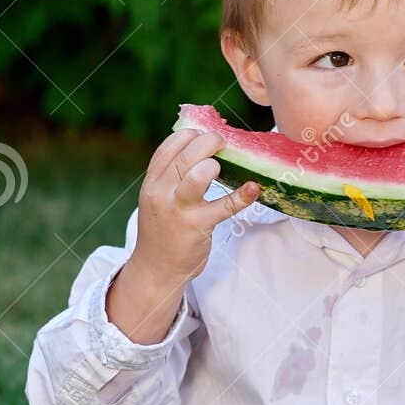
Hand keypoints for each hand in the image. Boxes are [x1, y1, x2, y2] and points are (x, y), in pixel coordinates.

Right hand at [130, 126, 258, 287]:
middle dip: (210, 142)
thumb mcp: (157, 199)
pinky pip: (225, 206)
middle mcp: (161, 193)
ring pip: (200, 175)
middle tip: (223, 142)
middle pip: (187, 155)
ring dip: (216, 166)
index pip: (169, 147)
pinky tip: (253, 188)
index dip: (191, 135)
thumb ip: (171, 177)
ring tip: (223, 170)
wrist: (156, 269)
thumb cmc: (163, 229)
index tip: (204, 135)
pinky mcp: (198, 227)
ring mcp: (179, 210)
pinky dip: (243, 195)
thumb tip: (200, 146)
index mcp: (151, 183)